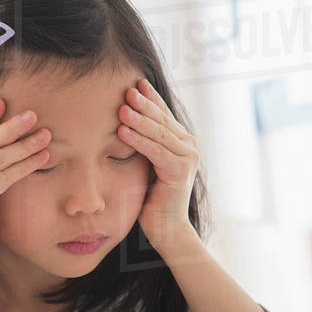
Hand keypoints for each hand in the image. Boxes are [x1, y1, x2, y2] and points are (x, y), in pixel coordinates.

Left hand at [118, 78, 199, 252]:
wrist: (167, 228)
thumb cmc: (152, 198)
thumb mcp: (148, 163)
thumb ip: (145, 143)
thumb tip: (124, 120)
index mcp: (182, 142)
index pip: (164, 114)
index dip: (151, 98)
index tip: (135, 82)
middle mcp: (189, 147)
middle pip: (162, 119)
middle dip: (144, 103)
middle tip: (126, 90)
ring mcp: (187, 158)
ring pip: (159, 133)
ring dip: (139, 119)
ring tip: (121, 108)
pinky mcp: (179, 171)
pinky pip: (155, 151)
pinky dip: (138, 141)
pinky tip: (122, 132)